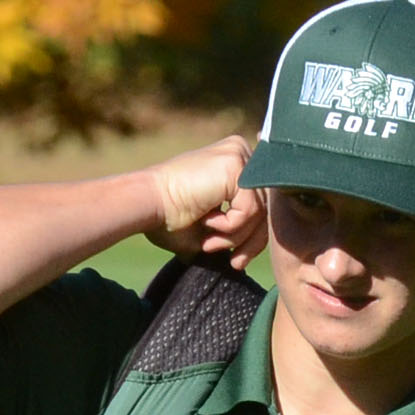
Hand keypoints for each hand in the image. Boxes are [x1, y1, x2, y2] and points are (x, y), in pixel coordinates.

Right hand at [149, 135, 267, 269]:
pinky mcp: (234, 164)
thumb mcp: (214, 223)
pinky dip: (230, 227)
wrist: (147, 205)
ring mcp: (239, 155)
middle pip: (267, 208)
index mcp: (236, 162)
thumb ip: (240, 225)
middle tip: (234, 262)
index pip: (263, 204)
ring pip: (260, 212)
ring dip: (235, 238)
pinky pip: (250, 209)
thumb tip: (262, 243)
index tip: (238, 260)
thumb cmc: (169, 218)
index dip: (254, 236)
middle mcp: (240, 152)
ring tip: (209, 243)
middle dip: (251, 242)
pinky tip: (207, 223)